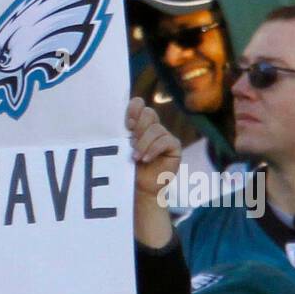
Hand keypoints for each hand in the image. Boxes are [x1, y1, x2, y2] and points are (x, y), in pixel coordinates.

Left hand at [126, 97, 178, 249]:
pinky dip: (154, 149)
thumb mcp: (120, 150)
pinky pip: (166, 141)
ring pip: (156, 129)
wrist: (138, 189)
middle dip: (138, 128)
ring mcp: (164, 136)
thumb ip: (121, 134)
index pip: (138, 105)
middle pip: (148, 114)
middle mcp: (152, 127)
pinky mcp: (174, 147)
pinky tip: (145, 159)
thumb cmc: (126, 169)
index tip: (126, 124)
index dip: (133, 109)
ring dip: (143, 143)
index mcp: (137, 124)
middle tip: (130, 143)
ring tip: (135, 158)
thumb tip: (121, 121)